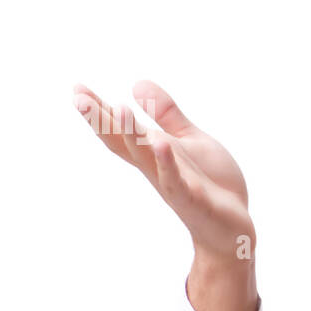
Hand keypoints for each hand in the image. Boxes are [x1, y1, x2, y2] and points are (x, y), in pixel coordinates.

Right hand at [72, 80, 255, 262]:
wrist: (232, 227)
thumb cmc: (210, 184)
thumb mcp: (189, 140)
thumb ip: (166, 114)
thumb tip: (136, 83)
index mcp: (154, 153)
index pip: (120, 130)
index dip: (99, 111)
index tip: (77, 88)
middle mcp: (156, 168)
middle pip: (123, 143)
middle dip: (102, 122)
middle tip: (78, 97)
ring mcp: (172, 184)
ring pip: (146, 158)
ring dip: (132, 134)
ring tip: (120, 107)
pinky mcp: (193, 199)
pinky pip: (177, 181)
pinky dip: (168, 164)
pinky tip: (161, 143)